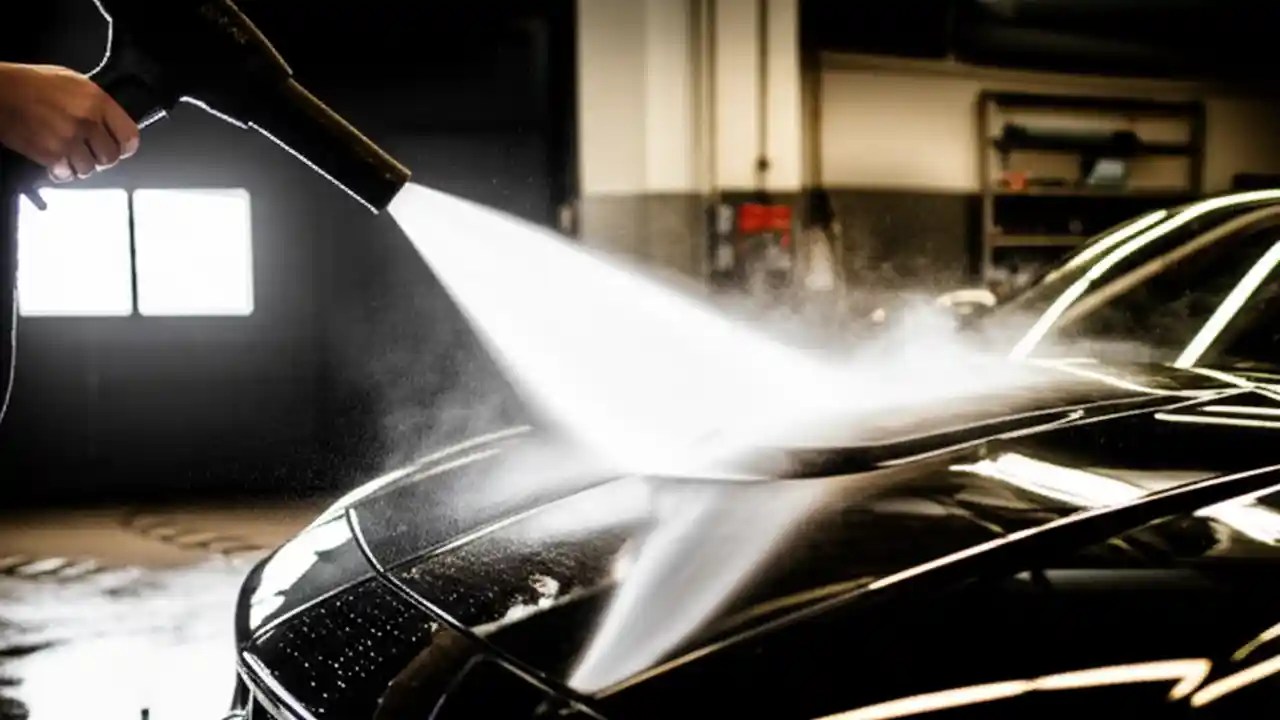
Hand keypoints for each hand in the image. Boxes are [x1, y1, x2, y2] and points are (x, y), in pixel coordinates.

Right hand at [0, 63, 139, 182]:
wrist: (0, 92)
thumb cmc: (31, 83)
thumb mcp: (73, 82)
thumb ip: (96, 103)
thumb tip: (111, 122)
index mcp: (96, 101)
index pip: (129, 136)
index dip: (125, 146)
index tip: (120, 148)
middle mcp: (86, 121)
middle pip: (110, 157)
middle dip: (101, 158)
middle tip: (90, 152)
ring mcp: (68, 139)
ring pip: (89, 169)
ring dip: (79, 165)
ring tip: (69, 154)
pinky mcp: (49, 154)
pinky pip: (67, 174)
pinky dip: (62, 172)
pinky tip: (56, 162)